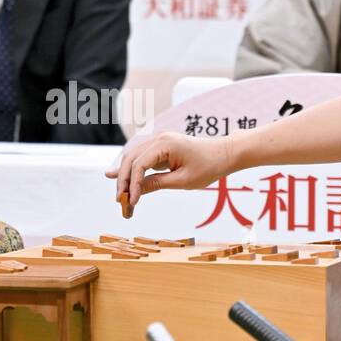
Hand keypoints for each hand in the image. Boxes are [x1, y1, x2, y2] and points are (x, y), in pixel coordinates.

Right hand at [106, 131, 233, 212]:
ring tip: (118, 194)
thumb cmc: (208, 167)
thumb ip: (156, 184)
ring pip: (133, 157)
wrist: (224, 154)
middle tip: (119, 201)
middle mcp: (159, 138)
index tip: (131, 202)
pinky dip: (132, 170)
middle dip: (123, 180)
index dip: (133, 184)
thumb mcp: (182, 180)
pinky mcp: (161, 147)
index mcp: (165, 144)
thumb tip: (135, 192)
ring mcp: (159, 141)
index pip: (140, 164)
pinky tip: (116, 176)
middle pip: (131, 159)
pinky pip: (142, 157)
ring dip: (125, 176)